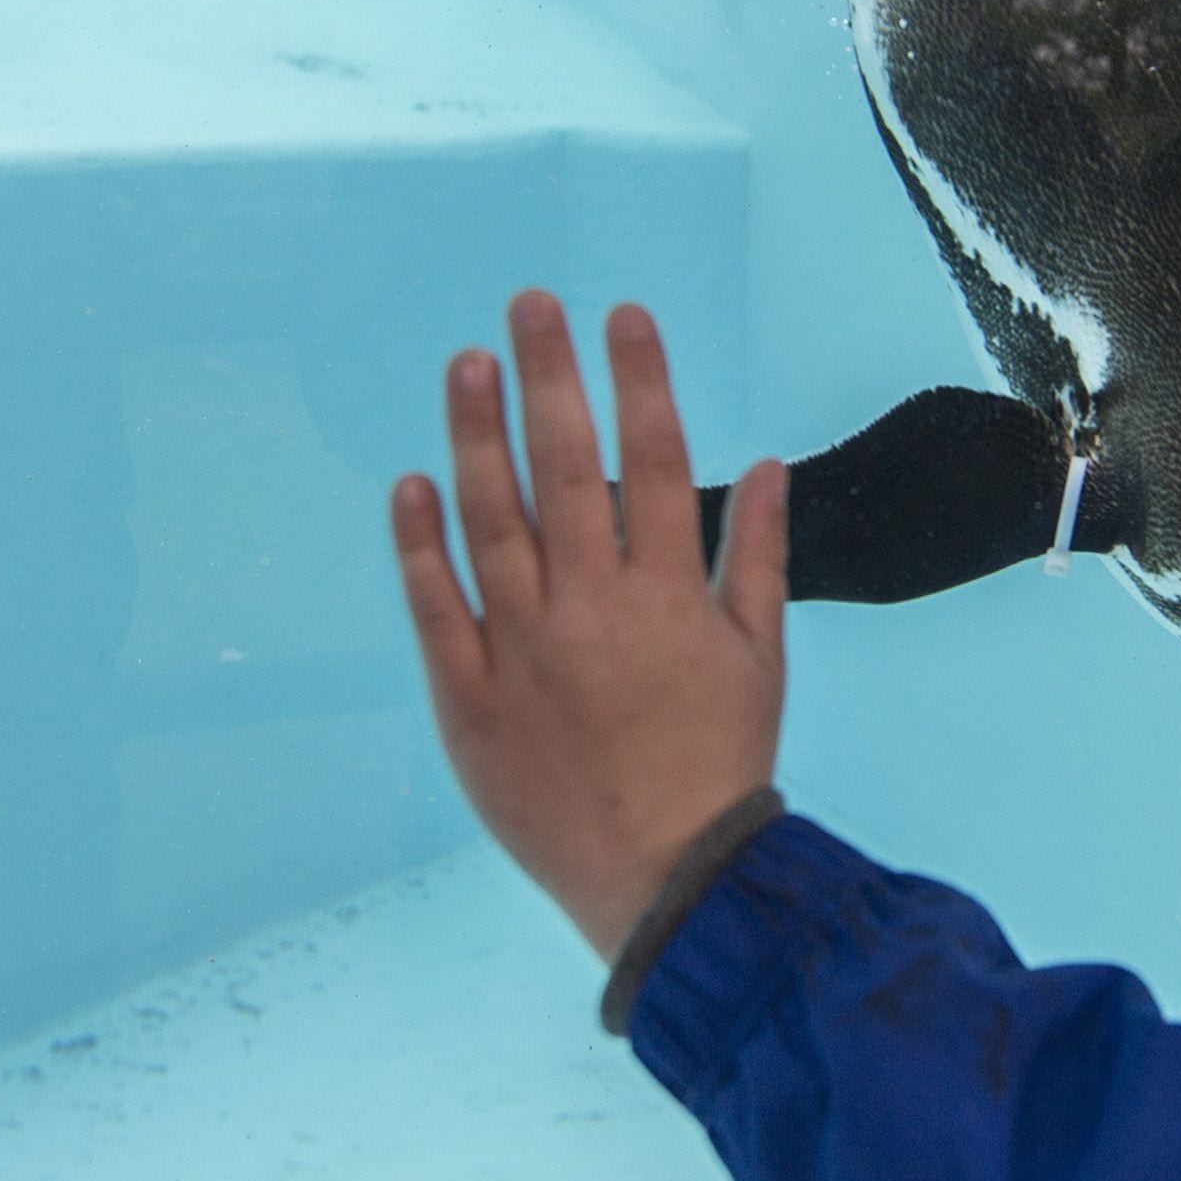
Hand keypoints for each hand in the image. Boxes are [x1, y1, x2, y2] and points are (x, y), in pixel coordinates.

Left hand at [389, 291, 787, 960]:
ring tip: (469, 365)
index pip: (656, 459)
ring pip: (491, 521)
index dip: (639, 379)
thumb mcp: (761, 654)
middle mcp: (595, 608)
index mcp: (671, 594)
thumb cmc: (721, 760)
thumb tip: (768, 464)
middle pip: (566, 468)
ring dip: (477, 435)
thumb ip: (759, 554)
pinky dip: (419, 544)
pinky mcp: (469, 698)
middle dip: (549, 376)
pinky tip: (412, 483)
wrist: (667, 875)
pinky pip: (436, 607)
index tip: (622, 315)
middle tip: (530, 306)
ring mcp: (525, 650)